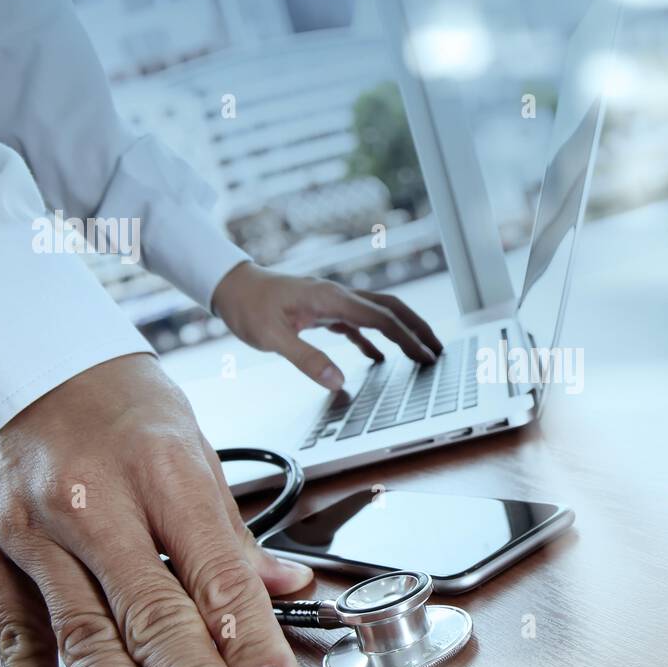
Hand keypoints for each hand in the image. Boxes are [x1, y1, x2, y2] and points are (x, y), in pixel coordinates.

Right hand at [0, 354, 314, 666]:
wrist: (31, 362)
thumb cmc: (124, 406)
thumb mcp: (194, 450)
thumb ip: (233, 532)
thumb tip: (285, 588)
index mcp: (162, 470)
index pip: (215, 570)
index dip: (249, 638)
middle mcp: (95, 501)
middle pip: (148, 605)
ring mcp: (36, 528)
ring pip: (81, 626)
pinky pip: (13, 627)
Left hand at [212, 263, 444, 390]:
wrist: (229, 285)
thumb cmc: (248, 306)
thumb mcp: (272, 337)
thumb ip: (307, 358)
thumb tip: (338, 381)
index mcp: (331, 299)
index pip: (381, 318)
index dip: (407, 338)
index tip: (426, 355)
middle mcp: (338, 296)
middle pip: (390, 309)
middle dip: (417, 329)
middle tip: (438, 350)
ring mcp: (332, 301)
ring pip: (378, 313)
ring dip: (401, 331)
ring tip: (419, 352)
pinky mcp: (323, 310)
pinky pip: (358, 322)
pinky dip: (374, 338)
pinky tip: (378, 357)